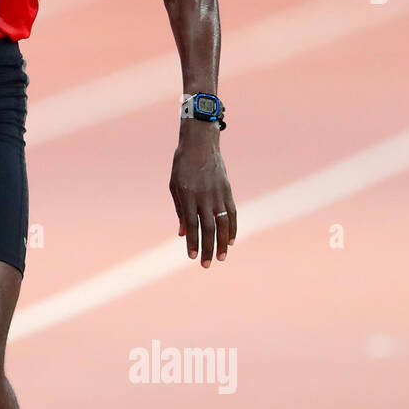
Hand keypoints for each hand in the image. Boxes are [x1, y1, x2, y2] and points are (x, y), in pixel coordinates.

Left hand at [169, 126, 236, 267]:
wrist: (200, 144)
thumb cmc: (182, 166)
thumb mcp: (175, 187)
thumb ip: (180, 210)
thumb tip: (182, 233)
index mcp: (188, 196)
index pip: (191, 224)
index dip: (192, 241)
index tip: (192, 256)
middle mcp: (204, 197)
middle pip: (208, 227)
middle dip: (208, 248)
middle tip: (207, 265)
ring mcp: (218, 194)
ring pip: (222, 223)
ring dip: (223, 242)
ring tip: (222, 257)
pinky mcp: (227, 191)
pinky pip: (231, 213)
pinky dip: (232, 228)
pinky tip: (232, 241)